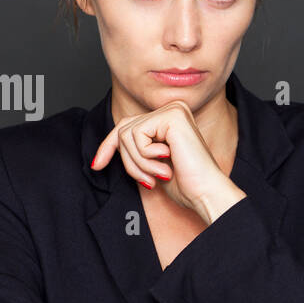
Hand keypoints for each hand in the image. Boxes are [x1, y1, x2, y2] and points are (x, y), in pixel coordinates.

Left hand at [90, 99, 244, 222]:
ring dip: (138, 162)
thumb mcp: (151, 164)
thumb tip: (109, 146)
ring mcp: (173, 110)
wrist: (206, 193)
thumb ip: (134, 149)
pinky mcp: (172, 116)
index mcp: (169, 118)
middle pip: (123, 129)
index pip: (127, 125)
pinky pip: (137, 135)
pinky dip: (145, 157)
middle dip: (128, 161)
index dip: (107, 146)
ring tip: (159, 174)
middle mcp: (172, 109)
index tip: (97, 165)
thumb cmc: (185, 184)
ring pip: (126, 133)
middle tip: (147, 180)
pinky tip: (166, 163)